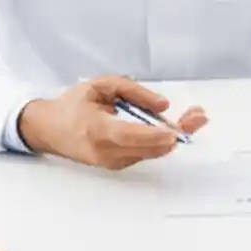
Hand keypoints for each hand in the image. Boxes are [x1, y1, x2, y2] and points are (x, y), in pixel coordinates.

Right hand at [18, 76, 207, 169]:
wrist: (50, 129)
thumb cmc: (74, 104)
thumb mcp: (100, 85)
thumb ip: (132, 91)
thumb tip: (163, 106)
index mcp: (95, 128)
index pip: (127, 135)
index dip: (152, 135)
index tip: (174, 131)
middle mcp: (104, 151)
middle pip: (146, 148)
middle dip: (176, 132)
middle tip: (200, 116)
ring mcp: (111, 162)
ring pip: (150, 152)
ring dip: (173, 136)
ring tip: (195, 117)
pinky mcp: (117, 165)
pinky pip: (145, 153)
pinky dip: (161, 140)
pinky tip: (172, 126)